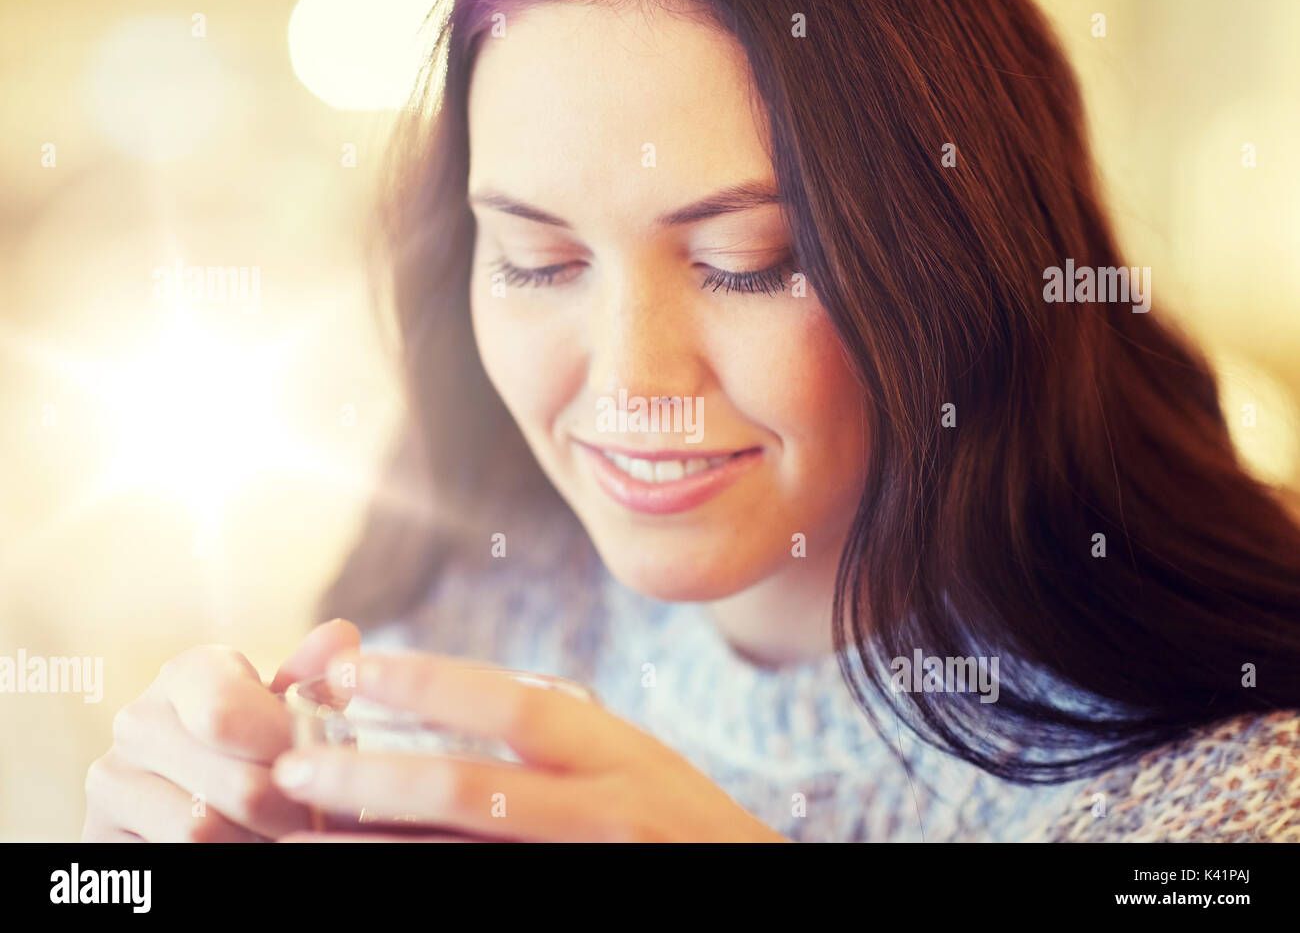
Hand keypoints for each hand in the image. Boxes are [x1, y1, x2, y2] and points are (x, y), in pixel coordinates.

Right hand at [81, 619, 360, 841]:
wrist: (188, 799)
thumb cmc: (254, 746)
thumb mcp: (281, 714)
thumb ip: (310, 683)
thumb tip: (342, 634)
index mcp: (189, 674)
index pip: (226, 711)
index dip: (283, 749)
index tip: (320, 769)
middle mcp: (139, 718)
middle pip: (235, 782)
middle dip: (289, 808)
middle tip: (317, 816)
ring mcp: (111, 776)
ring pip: (205, 829)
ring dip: (260, 839)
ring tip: (289, 834)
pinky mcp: (100, 829)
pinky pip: (175, 856)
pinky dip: (226, 856)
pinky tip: (248, 847)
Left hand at [271, 650, 788, 841]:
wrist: (747, 890)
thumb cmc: (679, 823)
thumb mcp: (635, 759)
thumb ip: (558, 736)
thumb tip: (446, 699)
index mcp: (620, 752)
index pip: (514, 706)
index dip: (429, 683)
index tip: (352, 668)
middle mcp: (606, 810)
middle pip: (472, 788)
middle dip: (373, 774)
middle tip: (289, 763)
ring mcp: (586, 866)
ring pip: (460, 857)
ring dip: (371, 846)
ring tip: (296, 830)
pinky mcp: (571, 904)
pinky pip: (480, 892)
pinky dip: (413, 880)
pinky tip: (358, 869)